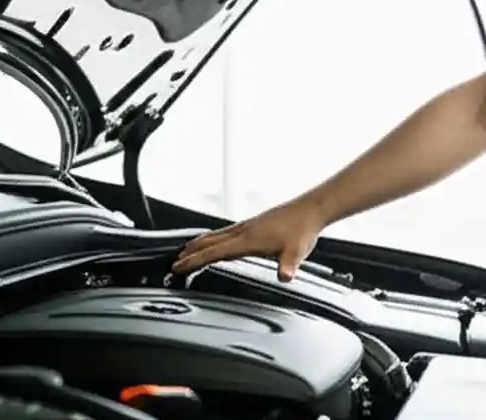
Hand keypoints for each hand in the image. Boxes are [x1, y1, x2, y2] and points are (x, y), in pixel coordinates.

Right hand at [171, 198, 325, 280]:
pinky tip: (217, 241)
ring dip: (199, 243)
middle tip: (174, 264)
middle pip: (209, 242)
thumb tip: (285, 277)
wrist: (311, 209)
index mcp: (248, 239)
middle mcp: (244, 230)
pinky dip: (213, 238)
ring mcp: (248, 225)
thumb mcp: (297, 252)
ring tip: (187, 251)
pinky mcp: (254, 223)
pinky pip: (226, 232)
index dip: (195, 261)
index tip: (178, 267)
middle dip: (190, 253)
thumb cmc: (303, 230)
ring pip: (216, 235)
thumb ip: (289, 265)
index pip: (214, 251)